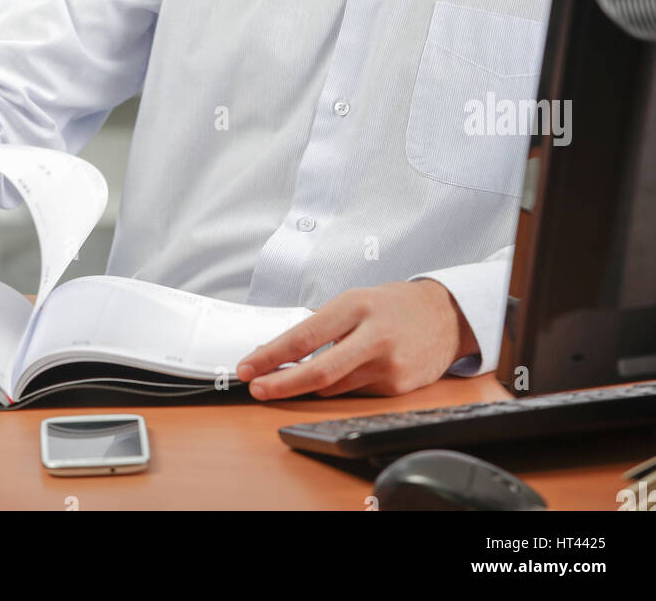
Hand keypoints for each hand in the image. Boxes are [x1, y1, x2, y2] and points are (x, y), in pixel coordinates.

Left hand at [235, 279, 478, 399]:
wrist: (446, 316)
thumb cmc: (393, 305)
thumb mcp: (356, 300)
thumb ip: (323, 324)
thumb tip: (280, 350)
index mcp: (356, 306)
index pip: (304, 336)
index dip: (271, 355)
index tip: (248, 366)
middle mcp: (372, 336)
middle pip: (317, 370)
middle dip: (280, 383)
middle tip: (255, 389)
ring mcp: (387, 365)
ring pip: (332, 387)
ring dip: (307, 385)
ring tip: (293, 377)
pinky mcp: (397, 387)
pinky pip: (354, 393)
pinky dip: (340, 386)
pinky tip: (344, 373)